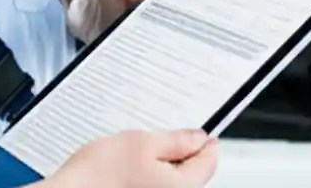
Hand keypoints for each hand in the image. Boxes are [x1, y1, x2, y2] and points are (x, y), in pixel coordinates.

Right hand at [42, 129, 217, 187]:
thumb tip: (199, 137)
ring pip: (171, 178)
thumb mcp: (142, 142)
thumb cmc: (100, 173)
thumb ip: (177, 140)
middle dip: (177, 152)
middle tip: (153, 140)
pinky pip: (154, 184)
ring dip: (159, 163)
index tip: (195, 129)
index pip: (209, 160)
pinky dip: (146, 174)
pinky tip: (126, 169)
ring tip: (133, 155)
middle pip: (191, 171)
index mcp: (183, 186)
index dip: (203, 139)